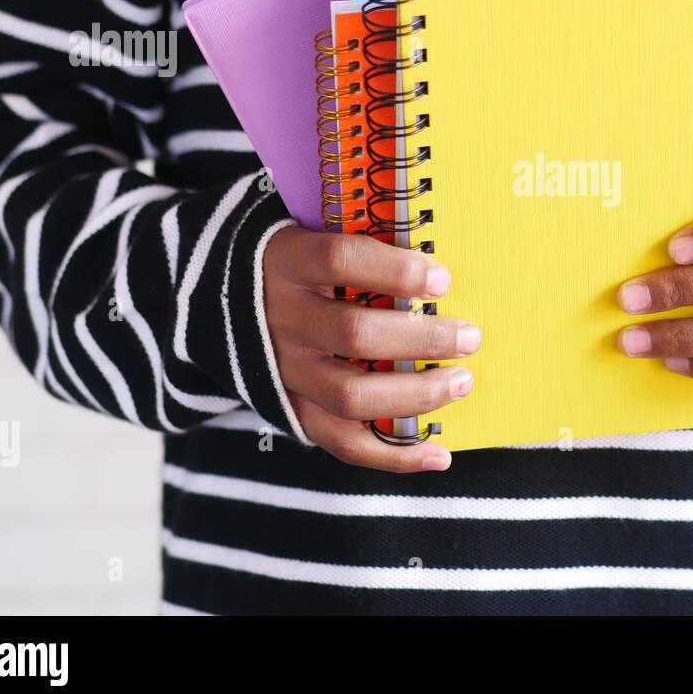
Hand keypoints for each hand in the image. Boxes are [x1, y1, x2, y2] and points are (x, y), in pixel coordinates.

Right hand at [262, 226, 479, 471]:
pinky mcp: (292, 410)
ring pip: (350, 396)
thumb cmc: (299, 265)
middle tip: (469, 338)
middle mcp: (282, 318)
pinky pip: (343, 443)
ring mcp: (285, 371)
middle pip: (353, 333)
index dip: (396, 271)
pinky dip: (394, 456)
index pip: (340, 260)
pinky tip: (438, 455)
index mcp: (290, 261)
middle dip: (421, 339)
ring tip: (460, 383)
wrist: (223, 301)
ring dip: (415, 395)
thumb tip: (441, 270)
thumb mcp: (315, 237)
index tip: (442, 281)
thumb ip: (367, 249)